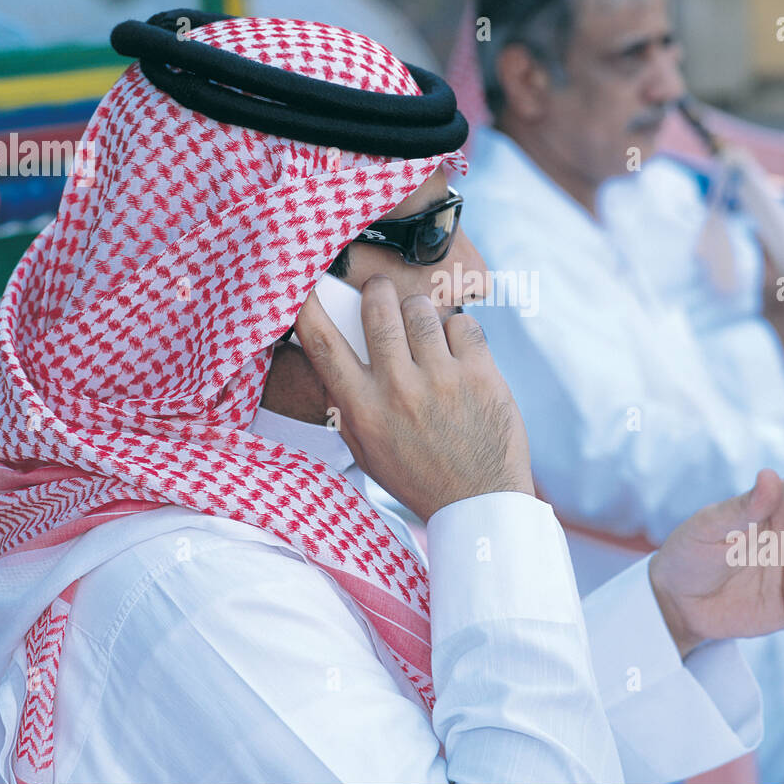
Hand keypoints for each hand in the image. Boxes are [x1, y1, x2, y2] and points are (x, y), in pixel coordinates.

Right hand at [294, 275, 533, 520]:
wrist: (478, 502)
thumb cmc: (418, 474)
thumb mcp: (366, 448)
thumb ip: (345, 402)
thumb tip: (327, 352)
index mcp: (363, 409)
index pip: (323, 344)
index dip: (307, 305)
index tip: (303, 281)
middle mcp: (399, 390)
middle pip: (377, 309)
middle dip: (377, 292)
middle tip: (380, 294)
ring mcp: (442, 380)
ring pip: (421, 309)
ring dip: (419, 313)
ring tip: (424, 331)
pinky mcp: (481, 374)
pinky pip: (463, 323)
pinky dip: (459, 332)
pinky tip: (458, 355)